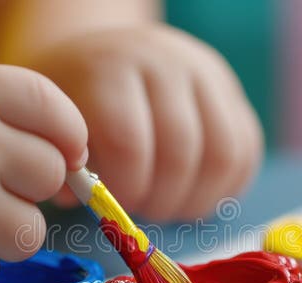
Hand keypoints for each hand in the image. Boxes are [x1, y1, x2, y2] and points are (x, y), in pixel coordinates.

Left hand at [32, 24, 263, 220]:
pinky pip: (246, 152)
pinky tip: (194, 194)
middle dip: (162, 201)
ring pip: (224, 155)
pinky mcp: (234, 94)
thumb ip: (62, 161)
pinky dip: (225, 187)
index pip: (129, 143)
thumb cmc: (75, 98)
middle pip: (180, 153)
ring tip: (170, 207)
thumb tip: (82, 199)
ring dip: (198, 199)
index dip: (126, 189)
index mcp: (112, 71)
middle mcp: (166, 64)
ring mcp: (207, 76)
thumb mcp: (55, 121)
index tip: (115, 204)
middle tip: (143, 210)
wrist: (108, 53)